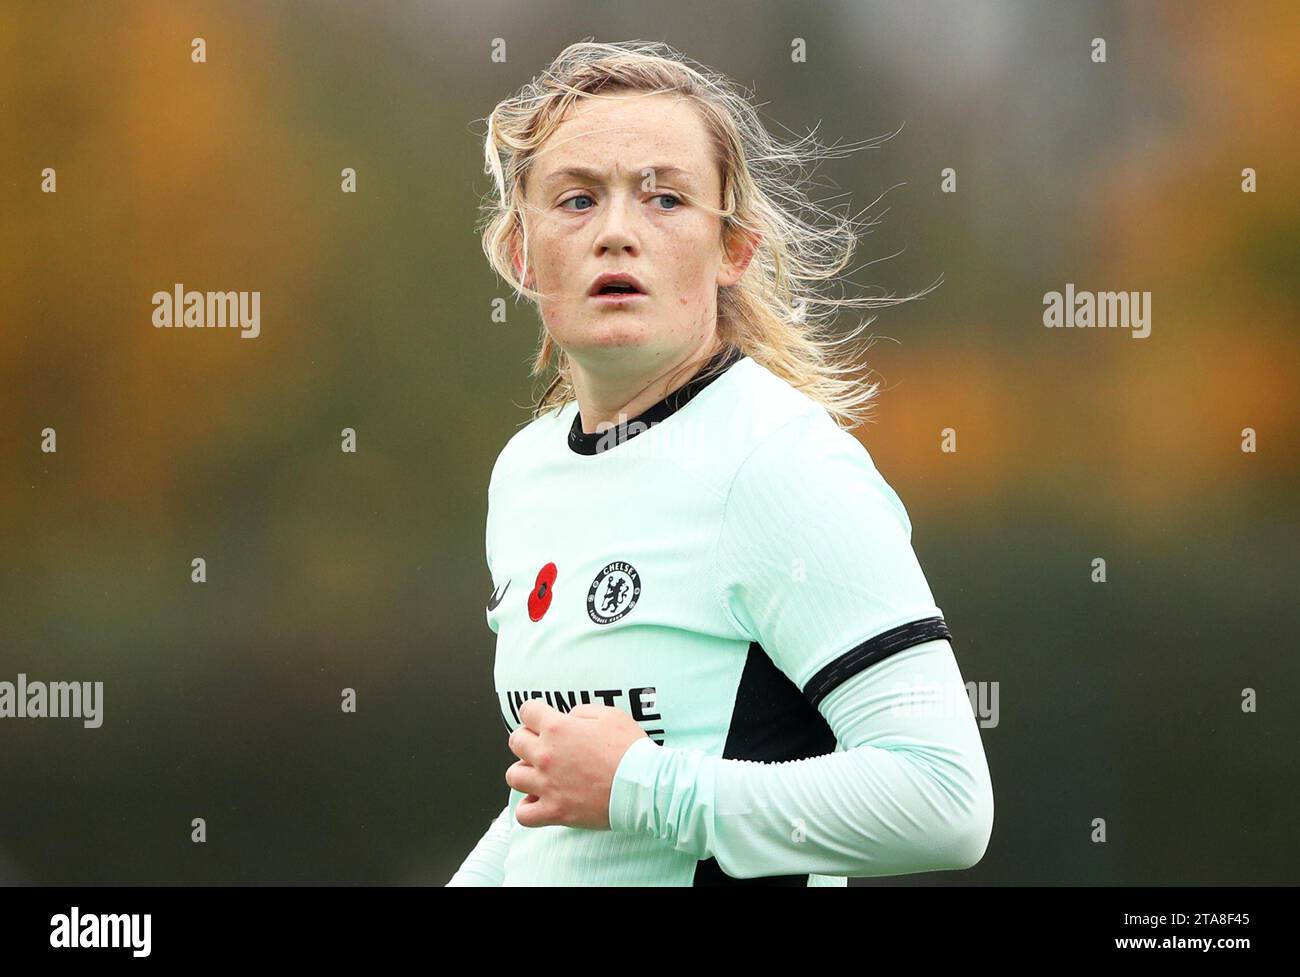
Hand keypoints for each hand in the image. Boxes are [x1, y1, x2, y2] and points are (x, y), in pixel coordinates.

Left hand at [505, 699, 648, 829]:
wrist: (644, 786)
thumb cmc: (630, 749)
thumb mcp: (610, 715)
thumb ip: (581, 712)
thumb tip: (567, 718)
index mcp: (558, 728)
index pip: (527, 711)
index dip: (535, 712)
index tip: (542, 718)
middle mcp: (546, 755)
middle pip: (516, 741)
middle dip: (528, 739)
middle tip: (545, 745)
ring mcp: (547, 785)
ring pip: (513, 776)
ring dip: (525, 772)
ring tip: (541, 773)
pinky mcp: (555, 811)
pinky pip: (523, 813)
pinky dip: (528, 806)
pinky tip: (540, 799)